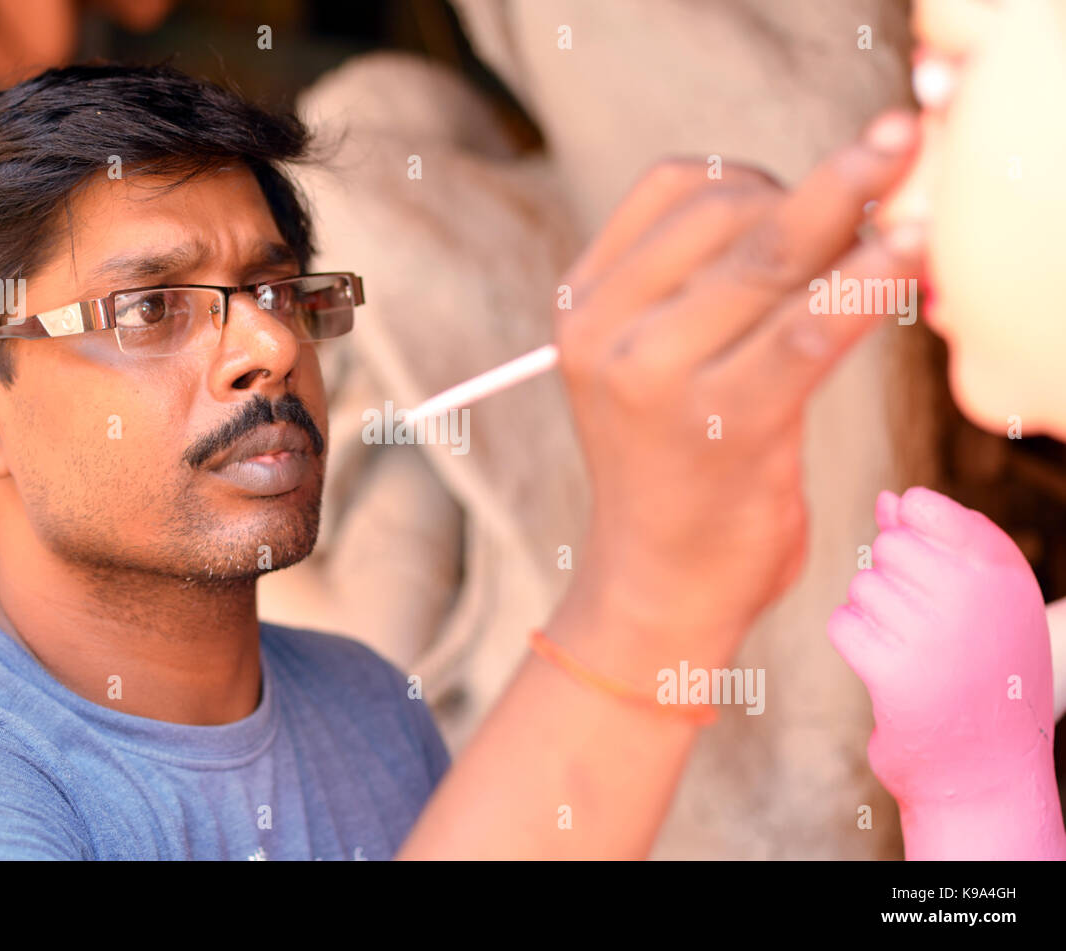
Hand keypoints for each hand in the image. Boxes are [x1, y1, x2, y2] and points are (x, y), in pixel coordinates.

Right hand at [550, 112, 922, 671]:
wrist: (658, 583)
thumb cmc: (678, 463)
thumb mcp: (655, 360)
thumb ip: (708, 284)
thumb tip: (833, 198)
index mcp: (580, 304)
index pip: (673, 187)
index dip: (759, 171)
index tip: (819, 192)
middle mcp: (603, 332)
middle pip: (729, 211)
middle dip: (826, 185)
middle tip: (898, 159)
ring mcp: (654, 379)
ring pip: (772, 259)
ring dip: (859, 211)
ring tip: (921, 198)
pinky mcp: (723, 426)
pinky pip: (810, 330)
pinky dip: (869, 285)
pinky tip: (910, 259)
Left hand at [828, 486, 1065, 857]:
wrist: (986, 771)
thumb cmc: (982, 674)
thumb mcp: (980, 600)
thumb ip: (934, 541)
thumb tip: (890, 499)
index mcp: (1003, 570)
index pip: (924, 506)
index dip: (910, 534)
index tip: (929, 575)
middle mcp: (974, 594)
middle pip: (886, 545)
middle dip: (891, 579)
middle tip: (924, 625)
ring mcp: (935, 632)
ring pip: (861, 586)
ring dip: (874, 617)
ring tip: (913, 651)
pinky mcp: (894, 671)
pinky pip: (842, 623)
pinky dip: (855, 644)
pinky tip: (887, 668)